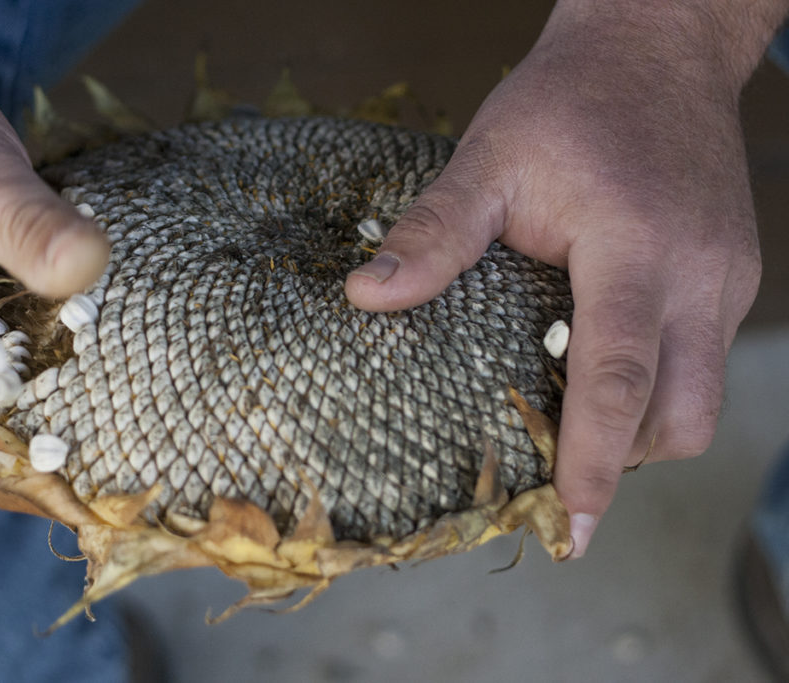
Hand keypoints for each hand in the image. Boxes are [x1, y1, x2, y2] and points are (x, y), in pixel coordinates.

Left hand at [346, 1, 781, 555]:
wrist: (659, 48)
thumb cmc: (569, 100)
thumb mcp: (490, 158)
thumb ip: (435, 232)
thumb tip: (367, 295)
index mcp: (637, 248)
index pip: (619, 376)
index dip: (597, 460)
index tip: (575, 526)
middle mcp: (700, 275)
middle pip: (680, 415)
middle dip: (626, 462)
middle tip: (560, 479)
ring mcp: (728, 278)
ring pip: (700, 397)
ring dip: (644, 429)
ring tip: (576, 432)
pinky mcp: (732, 275)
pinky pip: (703, 362)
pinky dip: (657, 389)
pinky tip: (601, 374)